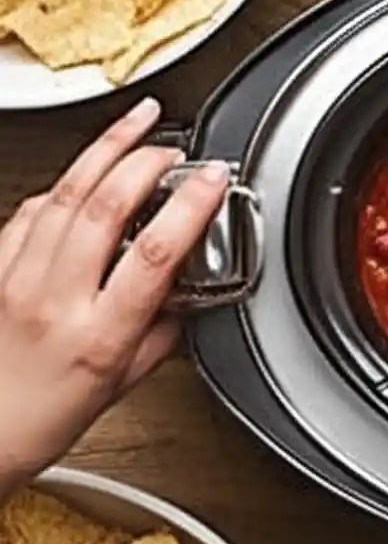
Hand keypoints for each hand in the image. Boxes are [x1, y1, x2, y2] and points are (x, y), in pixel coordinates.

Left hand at [0, 98, 227, 486]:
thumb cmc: (42, 420)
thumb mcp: (125, 383)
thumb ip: (161, 332)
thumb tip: (186, 293)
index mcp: (99, 335)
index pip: (153, 254)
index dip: (188, 206)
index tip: (212, 179)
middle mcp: (54, 300)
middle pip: (102, 206)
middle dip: (143, 159)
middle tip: (171, 144)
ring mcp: (16, 278)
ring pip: (62, 193)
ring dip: (103, 149)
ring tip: (133, 124)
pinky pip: (30, 209)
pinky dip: (62, 182)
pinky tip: (82, 172)